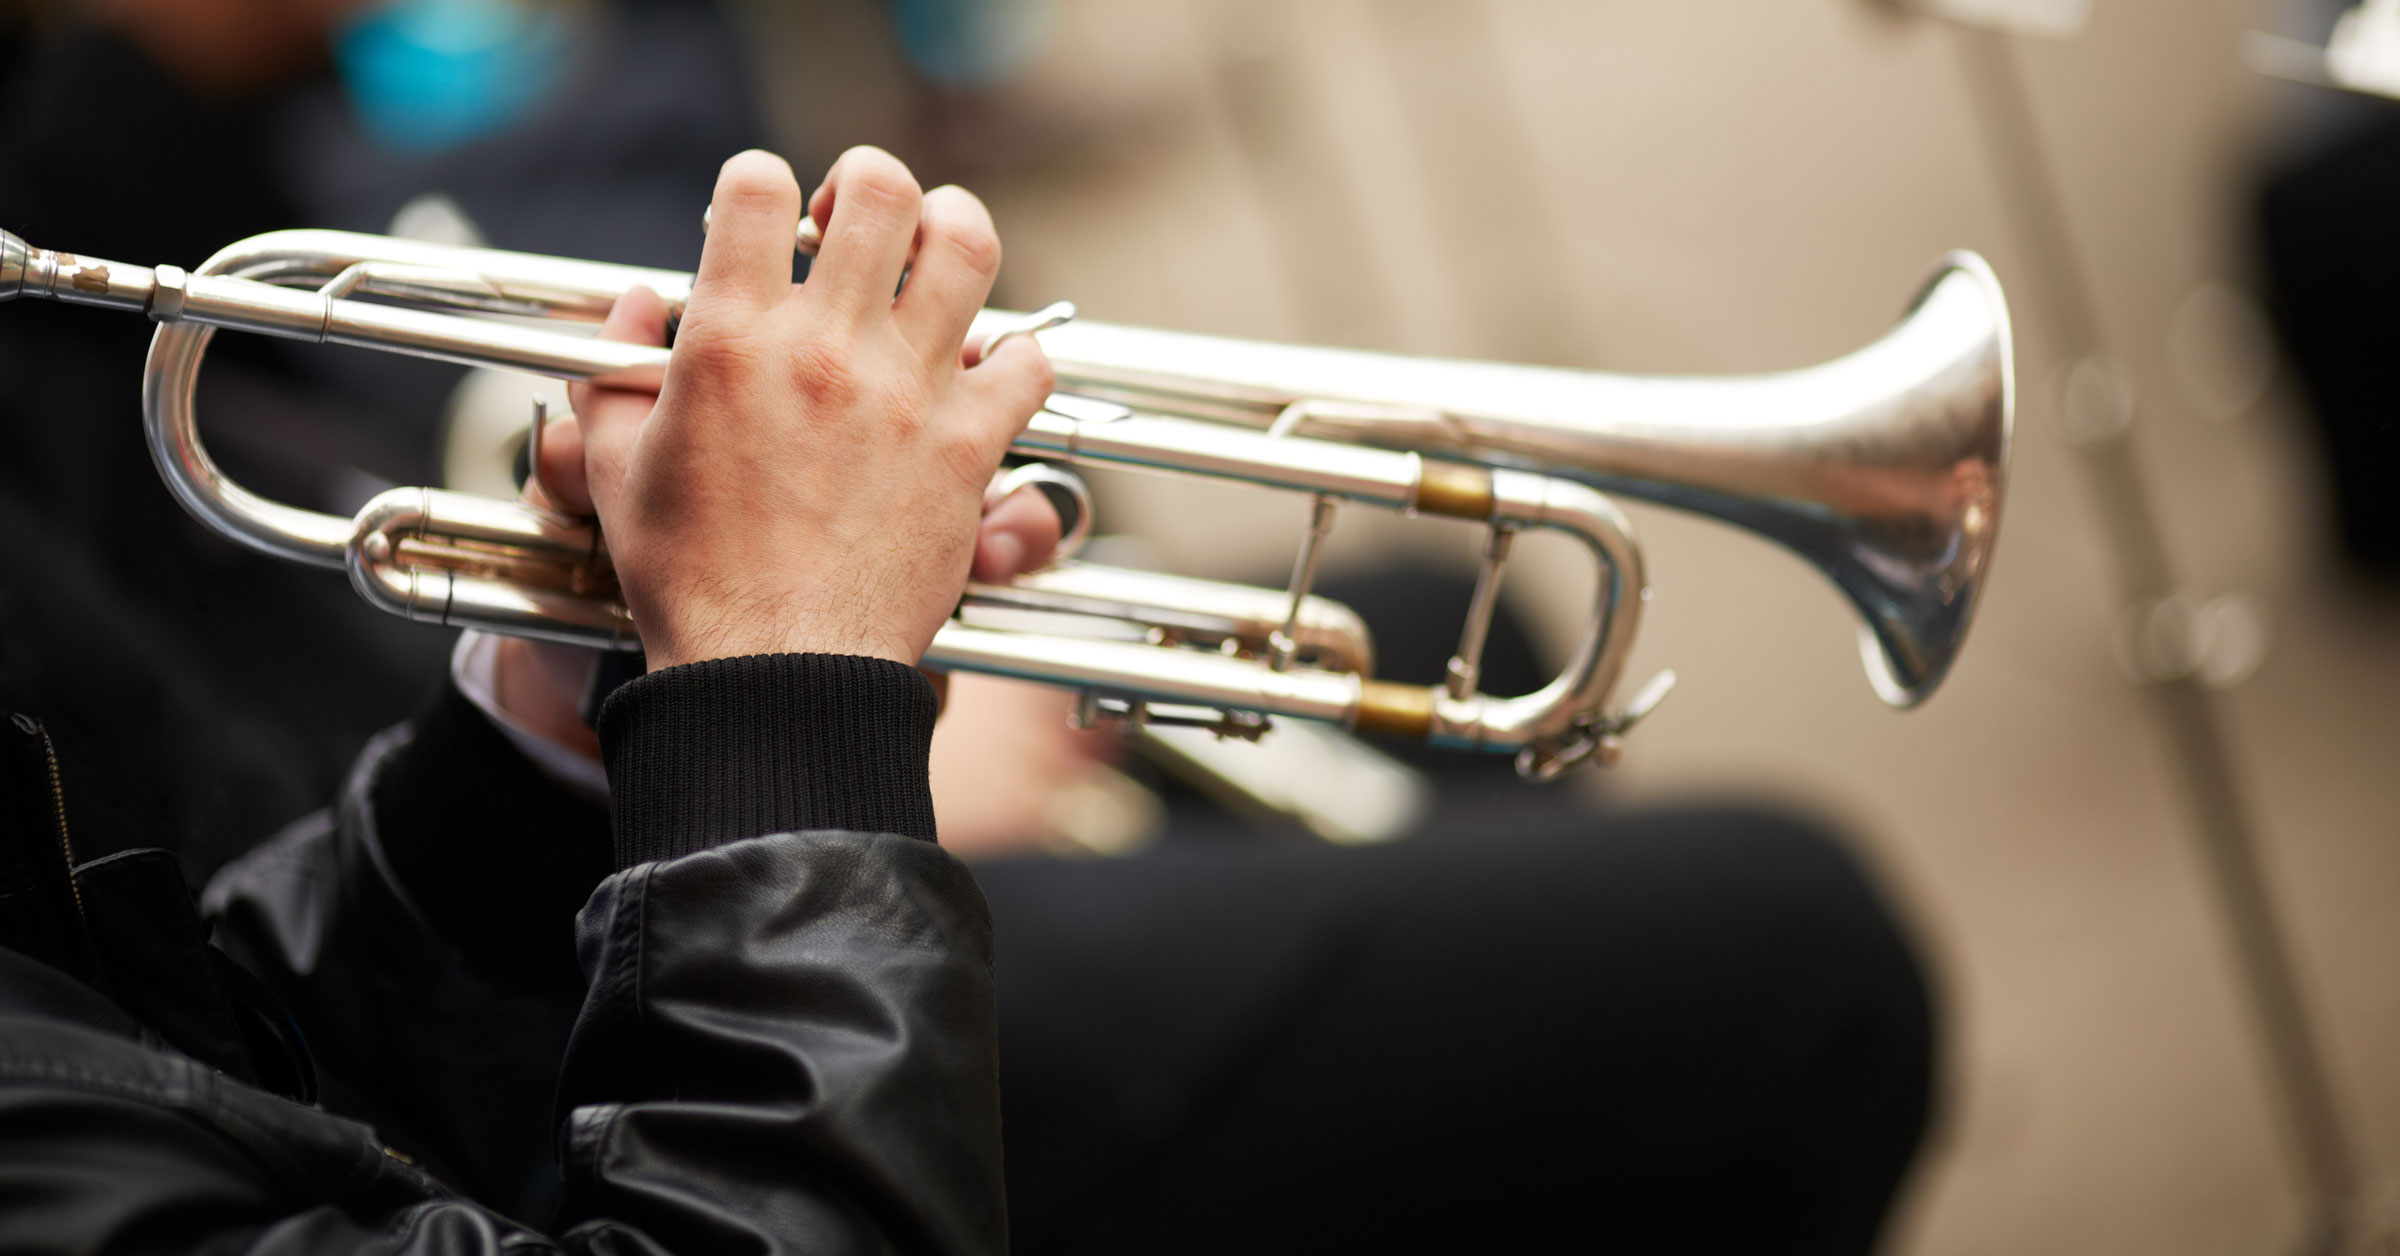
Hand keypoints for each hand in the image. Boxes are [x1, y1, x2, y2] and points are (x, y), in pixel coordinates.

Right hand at [569, 147, 1053, 670]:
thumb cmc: (695, 581)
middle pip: (881, 189)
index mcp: (733, 339)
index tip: (768, 219)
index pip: (758, 185)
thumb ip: (616, 373)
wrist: (778, 669)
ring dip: (951, 235)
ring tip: (931, 262)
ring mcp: (907, 392)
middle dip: (868, 185)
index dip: (761, 184)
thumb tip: (638, 306)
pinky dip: (1015, 359)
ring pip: (967, 246)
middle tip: (856, 227)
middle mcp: (828, 348)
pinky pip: (1027, 365)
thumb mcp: (617, 468)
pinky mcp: (967, 447)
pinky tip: (985, 375)